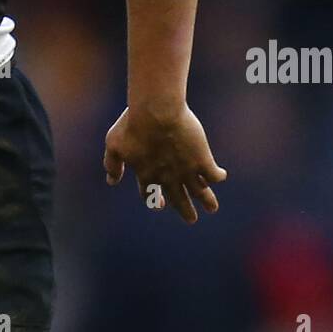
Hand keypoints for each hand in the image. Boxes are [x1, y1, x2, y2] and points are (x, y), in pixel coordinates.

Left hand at [103, 102, 225, 223]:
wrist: (156, 112)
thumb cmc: (132, 125)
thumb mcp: (114, 144)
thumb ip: (111, 164)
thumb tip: (111, 181)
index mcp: (147, 175)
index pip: (150, 195)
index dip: (155, 201)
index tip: (160, 205)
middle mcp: (168, 178)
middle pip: (178, 200)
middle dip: (185, 210)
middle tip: (191, 219)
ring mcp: (187, 170)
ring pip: (200, 192)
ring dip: (207, 201)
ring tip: (212, 208)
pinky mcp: (202, 160)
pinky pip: (214, 174)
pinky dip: (218, 176)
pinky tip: (221, 175)